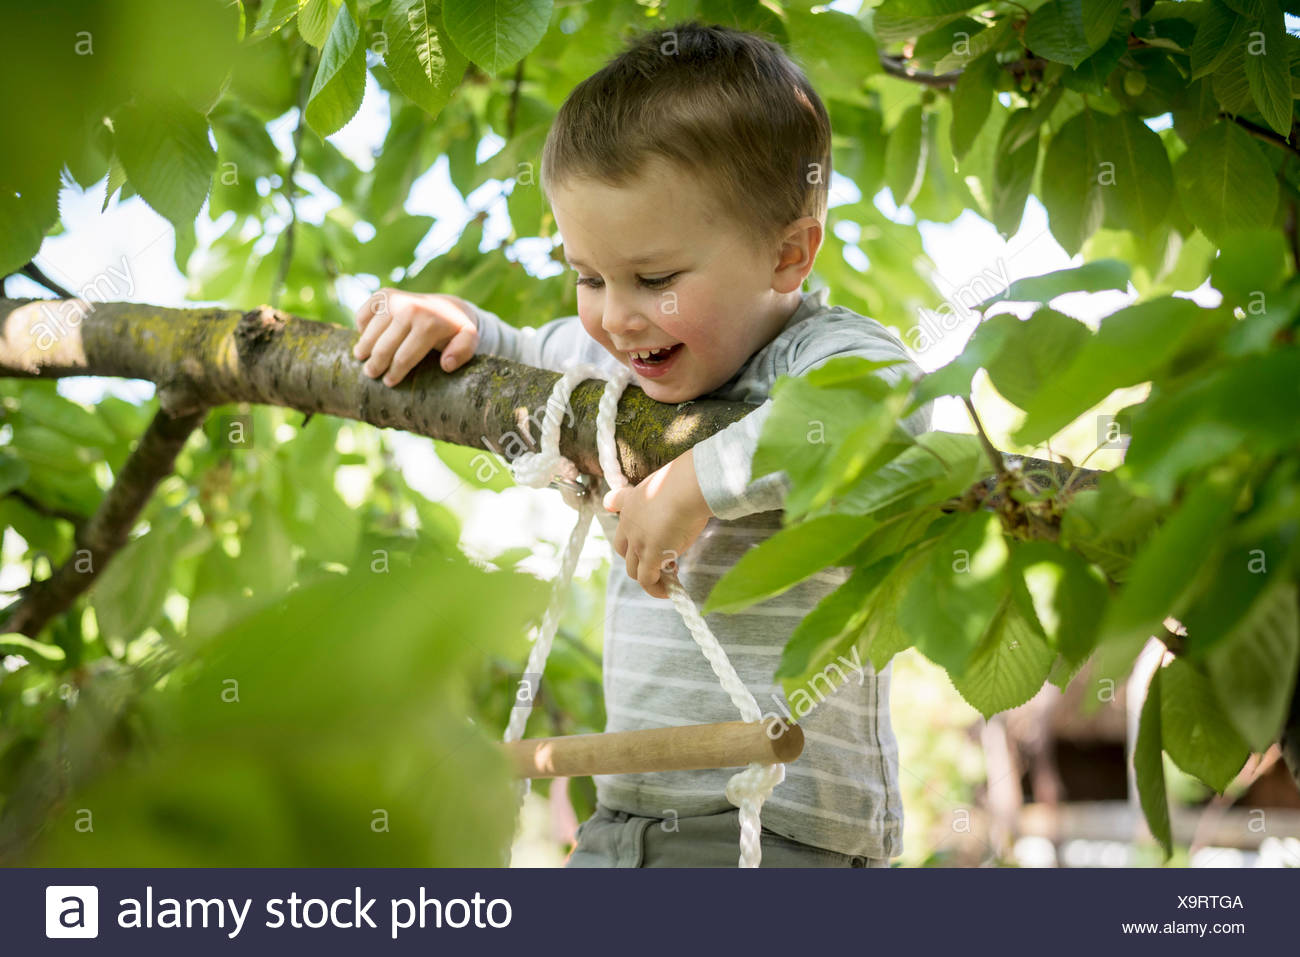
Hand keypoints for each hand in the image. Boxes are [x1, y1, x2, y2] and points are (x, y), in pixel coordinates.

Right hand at [352, 288, 478, 385]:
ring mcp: (394, 300)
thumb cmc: (455, 330)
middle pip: (383, 348)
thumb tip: (446, 364)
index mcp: (428, 324)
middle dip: (375, 365)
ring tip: (361, 359)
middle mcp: (409, 309)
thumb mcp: (468, 340)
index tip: (389, 383)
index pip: (403, 358)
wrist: (448, 306)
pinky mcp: (384, 294)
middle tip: (370, 375)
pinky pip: (363, 314)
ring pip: (370, 333)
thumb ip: (463, 352)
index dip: (394, 374)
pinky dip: (361, 327)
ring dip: (363, 349)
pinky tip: (366, 337)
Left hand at [603, 448, 713, 598]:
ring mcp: (637, 541)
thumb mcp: (673, 481)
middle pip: (623, 549)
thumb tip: (691, 498)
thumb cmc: (688, 480)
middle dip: (639, 557)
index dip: (619, 511)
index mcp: (633, 499)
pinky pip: (647, 581)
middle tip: (664, 557)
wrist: (687, 488)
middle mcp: (628, 523)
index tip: (621, 517)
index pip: (614, 503)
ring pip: (634, 569)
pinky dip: (656, 589)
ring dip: (651, 575)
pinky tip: (669, 590)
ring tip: (671, 575)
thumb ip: (672, 494)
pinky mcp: (650, 556)